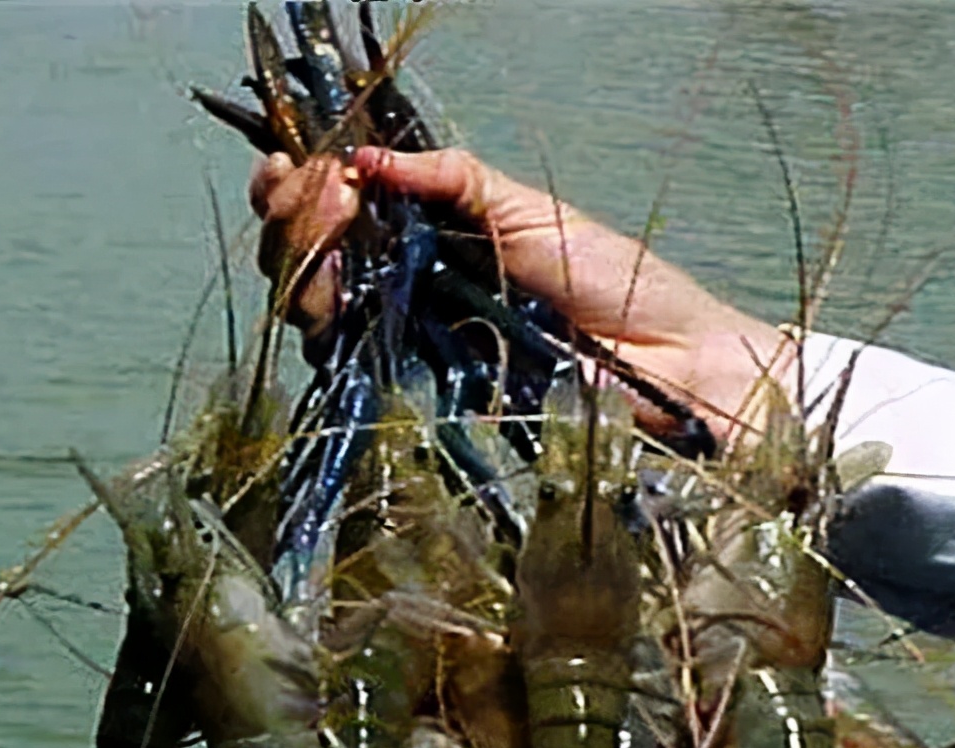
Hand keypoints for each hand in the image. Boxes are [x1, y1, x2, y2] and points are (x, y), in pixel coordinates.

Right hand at [248, 147, 791, 438]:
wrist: (659, 359)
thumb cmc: (611, 278)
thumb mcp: (527, 208)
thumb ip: (451, 179)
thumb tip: (364, 156)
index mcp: (433, 227)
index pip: (343, 202)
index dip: (304, 184)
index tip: (300, 166)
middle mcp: (409, 277)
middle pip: (311, 249)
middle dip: (295, 216)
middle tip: (326, 198)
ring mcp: (409, 332)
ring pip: (315, 301)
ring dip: (303, 263)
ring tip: (332, 237)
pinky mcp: (421, 384)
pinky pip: (349, 357)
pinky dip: (326, 322)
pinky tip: (334, 297)